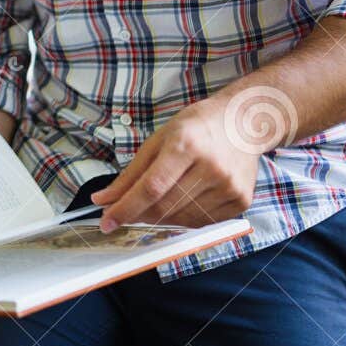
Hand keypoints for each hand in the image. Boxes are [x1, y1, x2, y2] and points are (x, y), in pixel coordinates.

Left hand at [88, 98, 258, 231]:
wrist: (242, 123)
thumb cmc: (196, 127)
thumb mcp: (158, 140)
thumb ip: (130, 174)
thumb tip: (103, 200)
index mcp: (186, 144)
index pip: (151, 187)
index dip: (126, 208)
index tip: (107, 222)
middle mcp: (211, 166)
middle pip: (165, 206)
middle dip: (139, 215)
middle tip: (126, 213)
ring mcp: (229, 185)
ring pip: (182, 219)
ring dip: (160, 218)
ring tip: (157, 202)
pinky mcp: (241, 199)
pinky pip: (203, 222)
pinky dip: (184, 219)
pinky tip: (181, 203)